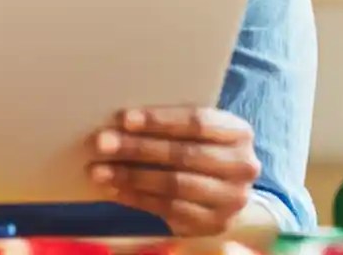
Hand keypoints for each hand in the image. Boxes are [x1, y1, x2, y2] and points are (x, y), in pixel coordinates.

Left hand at [87, 107, 260, 236]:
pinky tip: (114, 189)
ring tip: (99, 170)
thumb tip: (121, 119)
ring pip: (174, 184)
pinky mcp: (213, 223)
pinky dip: (137, 198)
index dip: (159, 120)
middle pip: (183, 154)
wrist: (226, 190)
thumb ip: (173, 122)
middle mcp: (242, 166)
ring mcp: (230, 199)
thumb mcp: (199, 131)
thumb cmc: (202, 148)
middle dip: (137, 148)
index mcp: (239, 132)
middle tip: (101, 143)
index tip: (124, 118)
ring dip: (131, 176)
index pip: (197, 121)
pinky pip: (169, 209)